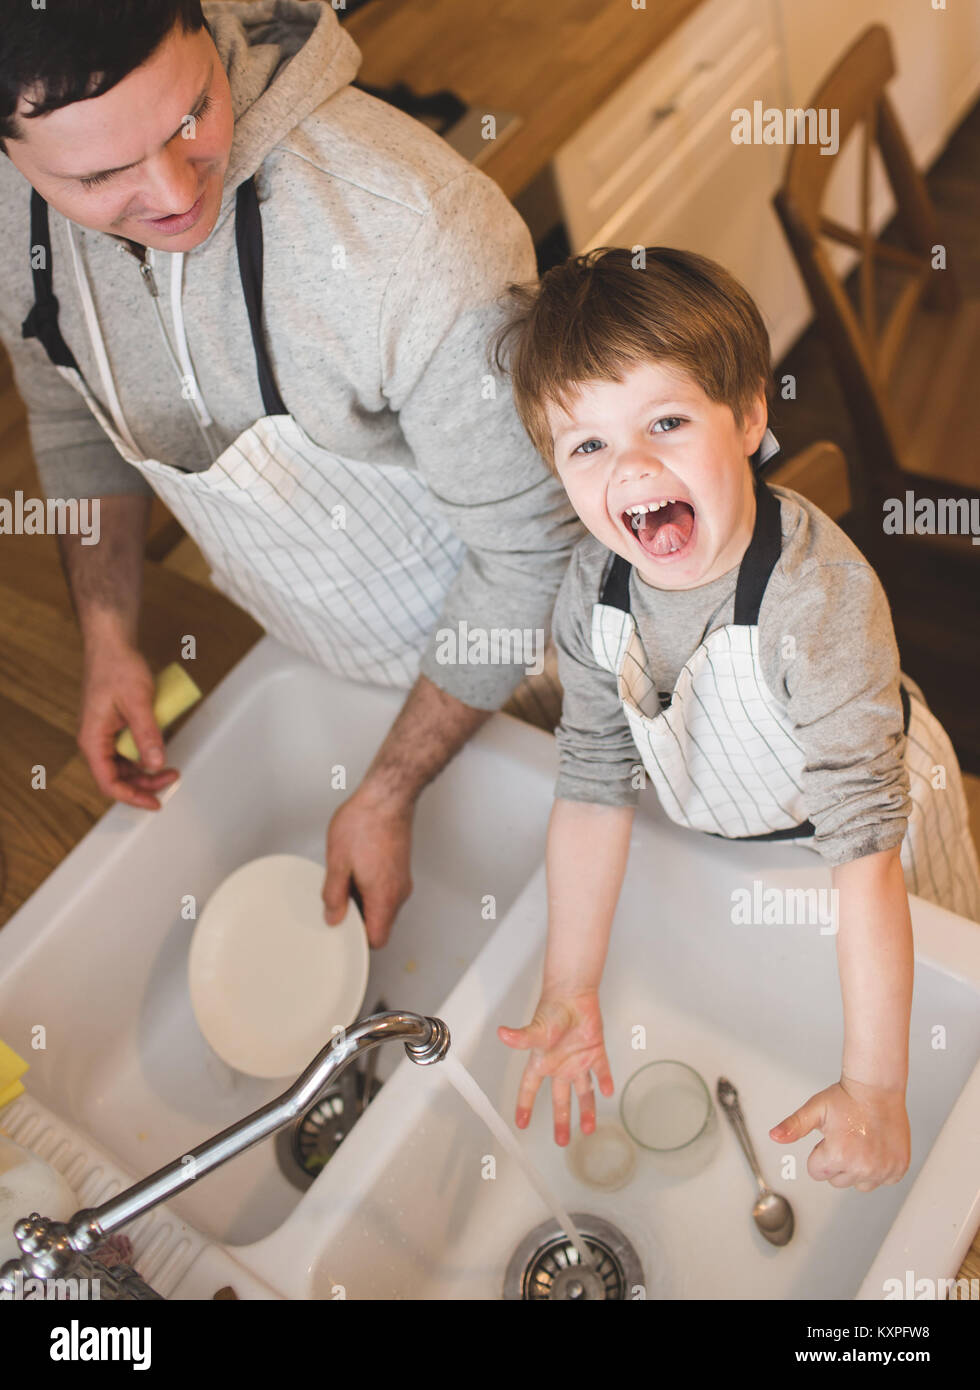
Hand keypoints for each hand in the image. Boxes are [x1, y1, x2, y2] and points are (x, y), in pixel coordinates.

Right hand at [78, 637, 178, 810]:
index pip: (109, 782)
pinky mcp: (115, 726)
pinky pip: (129, 750)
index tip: (155, 802)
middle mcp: (96, 740)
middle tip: (171, 777)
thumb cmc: (117, 667)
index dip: (132, 797)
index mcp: (93, 739)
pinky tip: (160, 749)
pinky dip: (145, 755)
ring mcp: (105, 734)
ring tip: (170, 767)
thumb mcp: (137, 703)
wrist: (112, 644)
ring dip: (146, 770)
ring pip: (124, 766)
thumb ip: (147, 734)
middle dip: (144, 783)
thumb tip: (156, 763)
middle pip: (118, 778)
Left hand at [322, 780, 413, 948]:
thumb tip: (333, 917)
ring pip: (383, 906)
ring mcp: (402, 878)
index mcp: (383, 896)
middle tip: (337, 903)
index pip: (377, 939)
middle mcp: (398, 891)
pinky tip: (356, 868)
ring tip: (345, 880)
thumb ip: (333, 895)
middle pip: (381, 923)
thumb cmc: (365, 822)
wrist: (387, 796)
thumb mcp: (337, 861)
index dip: (359, 940)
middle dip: (358, 919)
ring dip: (364, 901)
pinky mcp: (400, 867)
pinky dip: (371, 887)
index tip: (342, 932)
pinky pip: (387, 889)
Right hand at [498, 989, 613, 1144]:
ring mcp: (578, 1061)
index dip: (525, 1105)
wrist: (572, 994)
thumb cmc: (551, 1010)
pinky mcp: (595, 1052)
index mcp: (542, 1063)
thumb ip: (522, 1037)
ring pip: (583, 1092)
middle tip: (561, 1141)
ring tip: (589, 1130)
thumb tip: (502, 1034)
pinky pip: (601, 1071)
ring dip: (587, 1110)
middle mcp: (560, 1066)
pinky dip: (605, 1081)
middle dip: (561, 1121)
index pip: (530, 1089)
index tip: (522, 1123)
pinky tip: (608, 1093)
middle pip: (560, 1099)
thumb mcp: (536, 1030)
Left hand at [769, 1076, 909, 1190]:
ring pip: (859, 1184)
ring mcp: (883, 1169)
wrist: (877, 1088)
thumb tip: (775, 1136)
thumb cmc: (846, 1098)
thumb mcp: (815, 1109)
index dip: (819, 1153)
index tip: (829, 1137)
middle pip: (837, 1181)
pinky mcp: (898, 1168)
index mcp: (839, 1155)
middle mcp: (863, 1166)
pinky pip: (882, 1181)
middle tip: (845, 1136)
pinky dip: (877, 1169)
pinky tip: (874, 1147)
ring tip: (859, 1142)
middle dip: (837, 1162)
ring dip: (856, 1168)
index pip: (816, 1172)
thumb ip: (793, 1126)